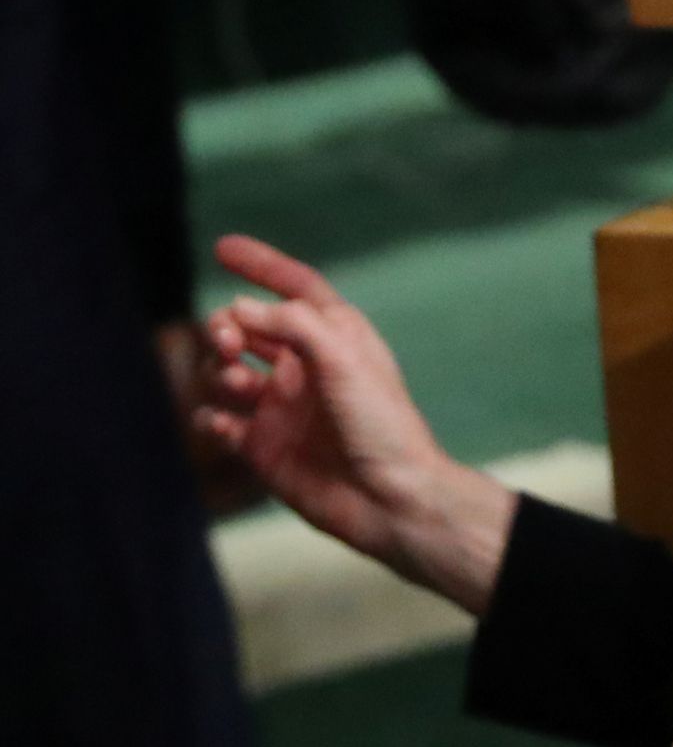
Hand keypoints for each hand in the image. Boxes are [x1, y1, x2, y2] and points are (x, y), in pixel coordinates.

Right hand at [197, 234, 515, 612]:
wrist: (389, 499)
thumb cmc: (381, 424)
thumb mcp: (345, 358)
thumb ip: (293, 324)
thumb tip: (240, 309)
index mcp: (335, 339)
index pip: (296, 288)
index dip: (263, 265)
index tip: (224, 247)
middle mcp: (305, 368)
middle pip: (247, 327)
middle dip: (225, 324)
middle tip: (229, 341)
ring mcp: (282, 407)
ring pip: (226, 372)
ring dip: (218, 369)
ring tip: (237, 383)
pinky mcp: (264, 447)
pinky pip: (218, 422)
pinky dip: (210, 416)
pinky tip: (223, 422)